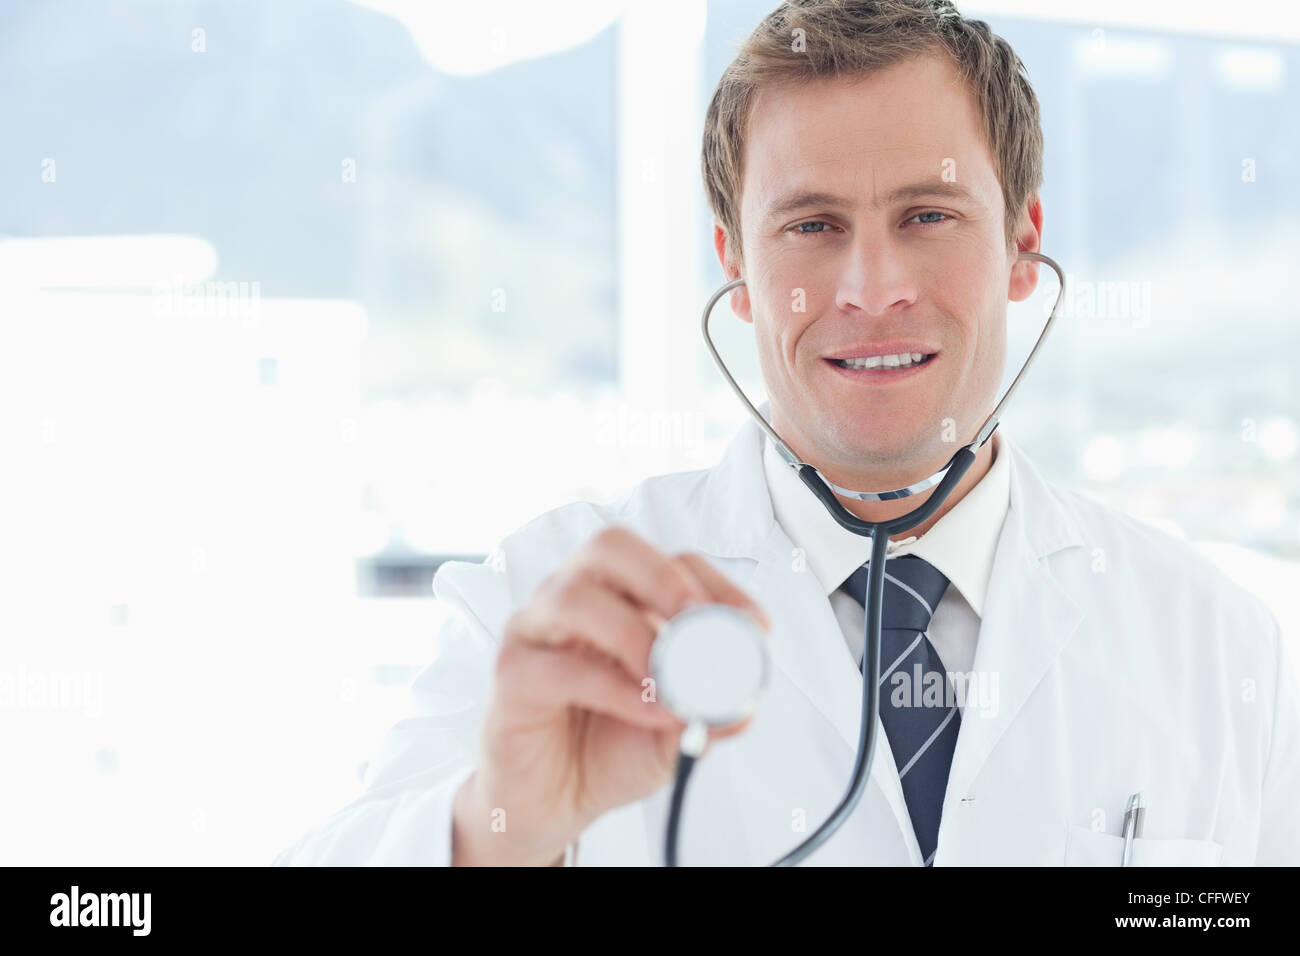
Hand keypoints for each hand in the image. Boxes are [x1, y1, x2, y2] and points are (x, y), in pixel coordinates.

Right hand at [451, 526, 767, 865]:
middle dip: (663, 579)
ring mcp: (536, 631)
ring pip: (575, 597)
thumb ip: (707, 716)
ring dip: (633, 634)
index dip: (717, 586)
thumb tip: (744, 705)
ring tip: (670, 682)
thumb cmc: (606, 751)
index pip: (671, 562)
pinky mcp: (512, 674)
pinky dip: (614, 689)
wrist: (551, 805)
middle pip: (610, 547)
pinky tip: (650, 711)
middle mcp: (575, 600)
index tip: (755, 627)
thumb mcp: (675, 737)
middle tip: (701, 625)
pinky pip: (559, 668)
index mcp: (621, 600)